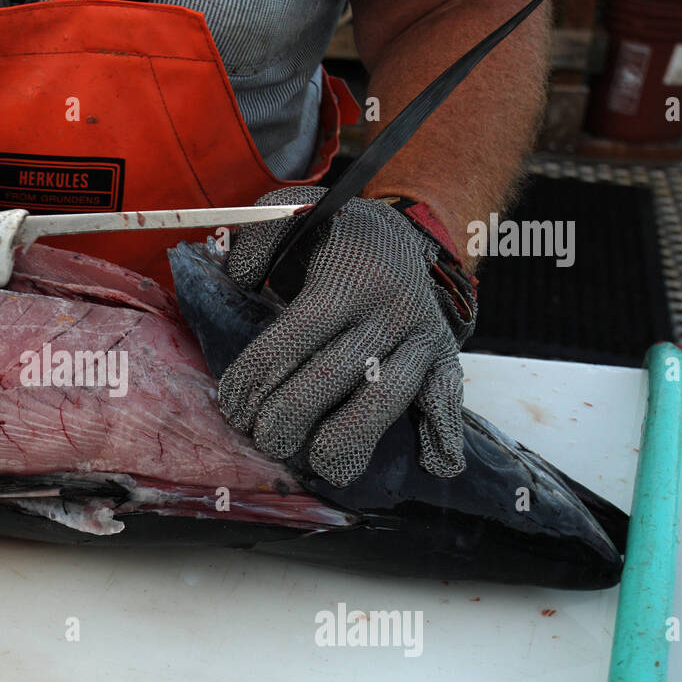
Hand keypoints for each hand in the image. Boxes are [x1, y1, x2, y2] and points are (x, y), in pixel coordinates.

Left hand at [218, 186, 475, 487]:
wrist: (396, 233)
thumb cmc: (328, 237)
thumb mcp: (291, 214)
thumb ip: (258, 239)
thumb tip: (244, 278)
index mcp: (349, 277)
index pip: (297, 334)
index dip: (258, 375)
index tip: (233, 406)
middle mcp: (391, 308)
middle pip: (337, 374)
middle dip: (292, 415)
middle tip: (265, 440)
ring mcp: (423, 336)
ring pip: (389, 397)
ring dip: (352, 439)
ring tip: (324, 467)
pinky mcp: (446, 357)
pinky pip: (448, 397)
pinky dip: (444, 433)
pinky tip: (435, 464)